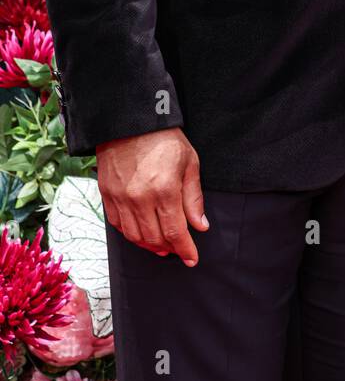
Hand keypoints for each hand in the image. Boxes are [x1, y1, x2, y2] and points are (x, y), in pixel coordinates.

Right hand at [96, 127, 207, 264]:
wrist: (130, 122)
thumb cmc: (164, 139)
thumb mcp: (189, 163)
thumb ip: (194, 198)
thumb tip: (200, 226)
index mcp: (164, 190)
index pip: (175, 232)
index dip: (185, 249)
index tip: (192, 259)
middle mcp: (139, 198)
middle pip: (155, 238)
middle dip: (170, 249)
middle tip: (179, 250)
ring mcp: (120, 198)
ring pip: (134, 236)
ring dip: (150, 246)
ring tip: (162, 246)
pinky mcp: (106, 195)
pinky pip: (118, 225)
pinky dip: (131, 235)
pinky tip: (142, 233)